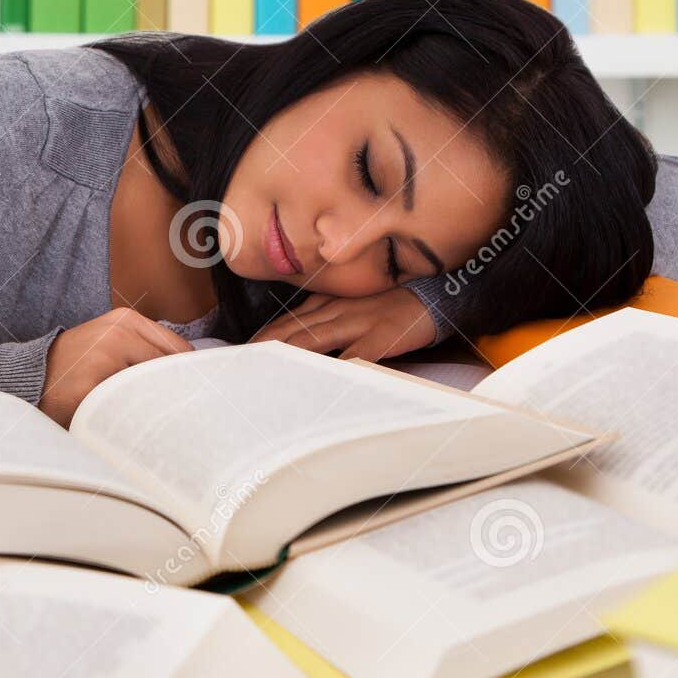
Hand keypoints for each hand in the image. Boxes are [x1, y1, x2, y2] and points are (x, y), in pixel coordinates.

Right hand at [39, 307, 192, 425]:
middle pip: (171, 369)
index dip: (188, 377)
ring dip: (155, 405)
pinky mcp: (92, 382)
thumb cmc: (78, 368)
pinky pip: (128, 404)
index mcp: (128, 320)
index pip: (180, 351)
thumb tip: (192, 377)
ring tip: (151, 421)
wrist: (31, 379)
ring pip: (153, 386)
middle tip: (176, 416)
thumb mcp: (111, 345)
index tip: (191, 397)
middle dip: (175, 392)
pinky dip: (133, 417)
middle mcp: (119, 331)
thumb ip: (146, 352)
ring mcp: (105, 354)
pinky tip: (129, 425)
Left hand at [249, 288, 436, 360]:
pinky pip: (355, 356)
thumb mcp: (353, 304)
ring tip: (264, 373)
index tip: (243, 353)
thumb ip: (326, 316)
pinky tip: (323, 382)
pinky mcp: (382, 336)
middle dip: (263, 349)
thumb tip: (296, 335)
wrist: (437, 295)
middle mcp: (337, 310)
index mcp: (329, 303)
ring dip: (286, 356)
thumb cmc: (392, 305)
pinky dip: (337, 369)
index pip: (287, 321)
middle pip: (291, 331)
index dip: (263, 338)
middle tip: (240, 366)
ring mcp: (359, 322)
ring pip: (314, 340)